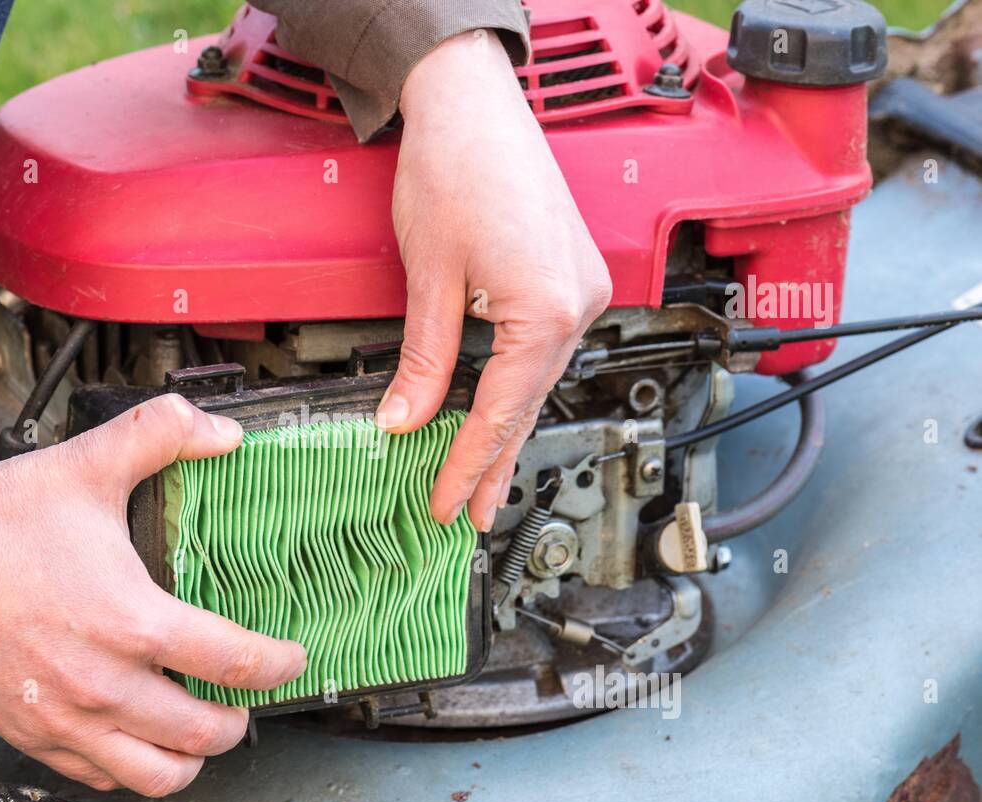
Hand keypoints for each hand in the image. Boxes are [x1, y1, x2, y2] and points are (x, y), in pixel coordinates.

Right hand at [0, 394, 306, 795]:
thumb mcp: (88, 462)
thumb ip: (162, 434)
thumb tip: (223, 432)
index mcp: (131, 620)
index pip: (233, 662)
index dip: (278, 665)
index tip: (292, 659)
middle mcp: (105, 683)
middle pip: (205, 733)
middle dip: (239, 721)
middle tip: (244, 702)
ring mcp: (68, 719)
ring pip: (158, 774)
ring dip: (193, 759)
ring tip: (200, 734)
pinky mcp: (34, 736)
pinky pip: (102, 778)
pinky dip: (134, 768)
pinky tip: (140, 741)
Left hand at [383, 30, 612, 531]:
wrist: (472, 102)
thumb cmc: (454, 168)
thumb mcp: (428, 277)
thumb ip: (424, 359)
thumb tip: (404, 421)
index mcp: (548, 311)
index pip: (501, 412)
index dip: (468, 464)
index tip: (445, 504)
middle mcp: (578, 304)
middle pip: (529, 406)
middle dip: (496, 464)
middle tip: (474, 516)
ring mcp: (582, 288)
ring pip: (539, 382)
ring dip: (509, 430)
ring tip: (485, 482)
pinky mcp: (571, 276)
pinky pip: (545, 351)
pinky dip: (518, 388)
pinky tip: (501, 413)